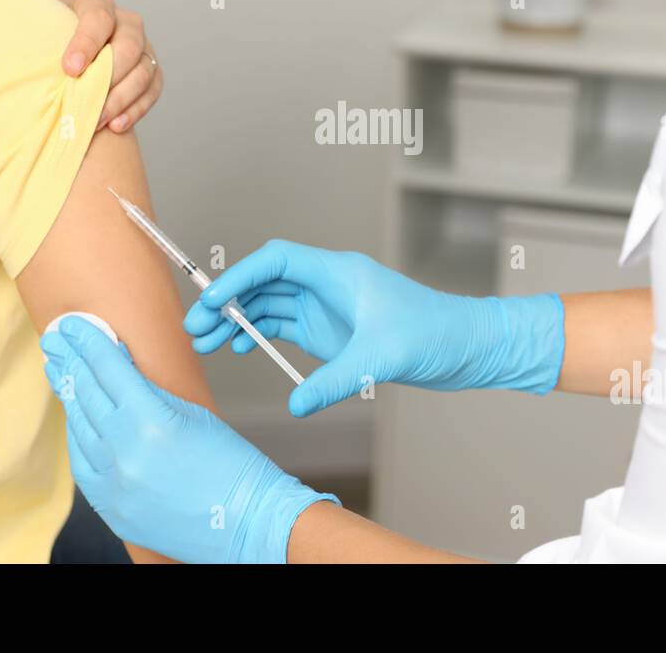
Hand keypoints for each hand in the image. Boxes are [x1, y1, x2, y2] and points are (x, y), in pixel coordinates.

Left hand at [1, 0, 161, 132]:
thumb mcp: (28, 17)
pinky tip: (115, 125)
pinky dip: (136, 109)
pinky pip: (152, 91)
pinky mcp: (152, 75)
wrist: (61, 68)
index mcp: (97, 5)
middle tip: (85, 99)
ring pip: (144, 70)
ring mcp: (143, 50)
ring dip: (122, 97)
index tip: (69, 69)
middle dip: (110, 73)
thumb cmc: (44, 40)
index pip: (99, 16)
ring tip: (96, 119)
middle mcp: (126, 23)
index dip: (87, 42)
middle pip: (130, 44)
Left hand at [41, 315, 337, 563]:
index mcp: (151, 422)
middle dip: (70, 361)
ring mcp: (114, 484)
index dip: (88, 342)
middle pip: (86, 394)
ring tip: (62, 372)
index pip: (108, 368)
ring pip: (78, 428)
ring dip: (70, 396)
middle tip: (55, 340)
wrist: (248, 523)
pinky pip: (82, 464)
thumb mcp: (194, 413)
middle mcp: (125, 453)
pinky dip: (78, 436)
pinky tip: (76, 418)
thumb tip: (120, 370)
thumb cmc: (235, 468)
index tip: (73, 326)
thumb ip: (150, 392)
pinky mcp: (111, 508)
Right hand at [183, 241, 565, 417]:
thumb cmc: (436, 334)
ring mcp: (330, 307)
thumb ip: (336, 380)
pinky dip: (261, 334)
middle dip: (228, 301)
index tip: (212, 300)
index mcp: (338, 273)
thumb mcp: (382, 357)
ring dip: (239, 320)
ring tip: (210, 343)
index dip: (239, 276)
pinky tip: (244, 349)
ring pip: (271, 305)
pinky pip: (286, 326)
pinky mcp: (334, 331)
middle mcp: (329, 284)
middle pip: (265, 282)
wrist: (468, 346)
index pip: (276, 261)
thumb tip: (297, 404)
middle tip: (197, 327)